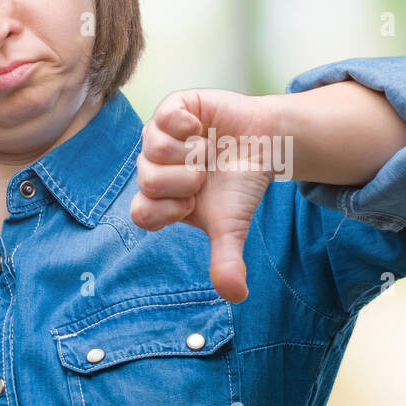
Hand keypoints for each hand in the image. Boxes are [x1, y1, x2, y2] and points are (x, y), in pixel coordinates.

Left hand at [131, 89, 283, 302]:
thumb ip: (226, 259)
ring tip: (206, 151)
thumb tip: (236, 296)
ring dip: (191, 153)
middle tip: (205, 175)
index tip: (194, 203)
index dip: (170, 209)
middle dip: (186, 180)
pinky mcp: (173, 109)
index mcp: (158, 198)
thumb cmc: (240, 186)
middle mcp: (152, 167)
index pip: (140, 212)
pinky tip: (202, 129)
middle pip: (147, 180)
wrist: (265, 144)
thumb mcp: (232, 226)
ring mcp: (160, 136)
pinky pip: (166, 117)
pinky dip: (189, 126)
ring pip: (153, 148)